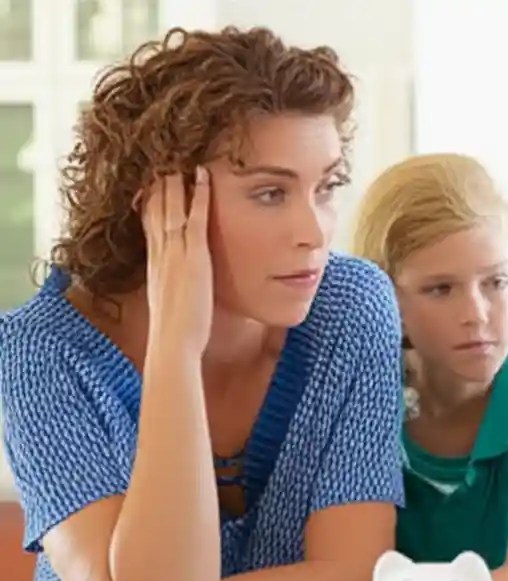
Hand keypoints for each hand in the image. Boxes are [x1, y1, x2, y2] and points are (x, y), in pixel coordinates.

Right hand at [143, 170, 212, 355]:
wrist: (172, 343)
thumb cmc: (176, 332)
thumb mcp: (169, 302)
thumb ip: (173, 288)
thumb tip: (179, 288)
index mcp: (155, 264)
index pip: (147, 223)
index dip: (148, 200)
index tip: (149, 181)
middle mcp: (160, 253)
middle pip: (154, 208)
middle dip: (157, 182)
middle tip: (160, 157)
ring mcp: (175, 253)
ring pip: (171, 206)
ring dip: (174, 179)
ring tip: (178, 155)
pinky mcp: (193, 257)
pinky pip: (196, 218)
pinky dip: (199, 195)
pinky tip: (203, 175)